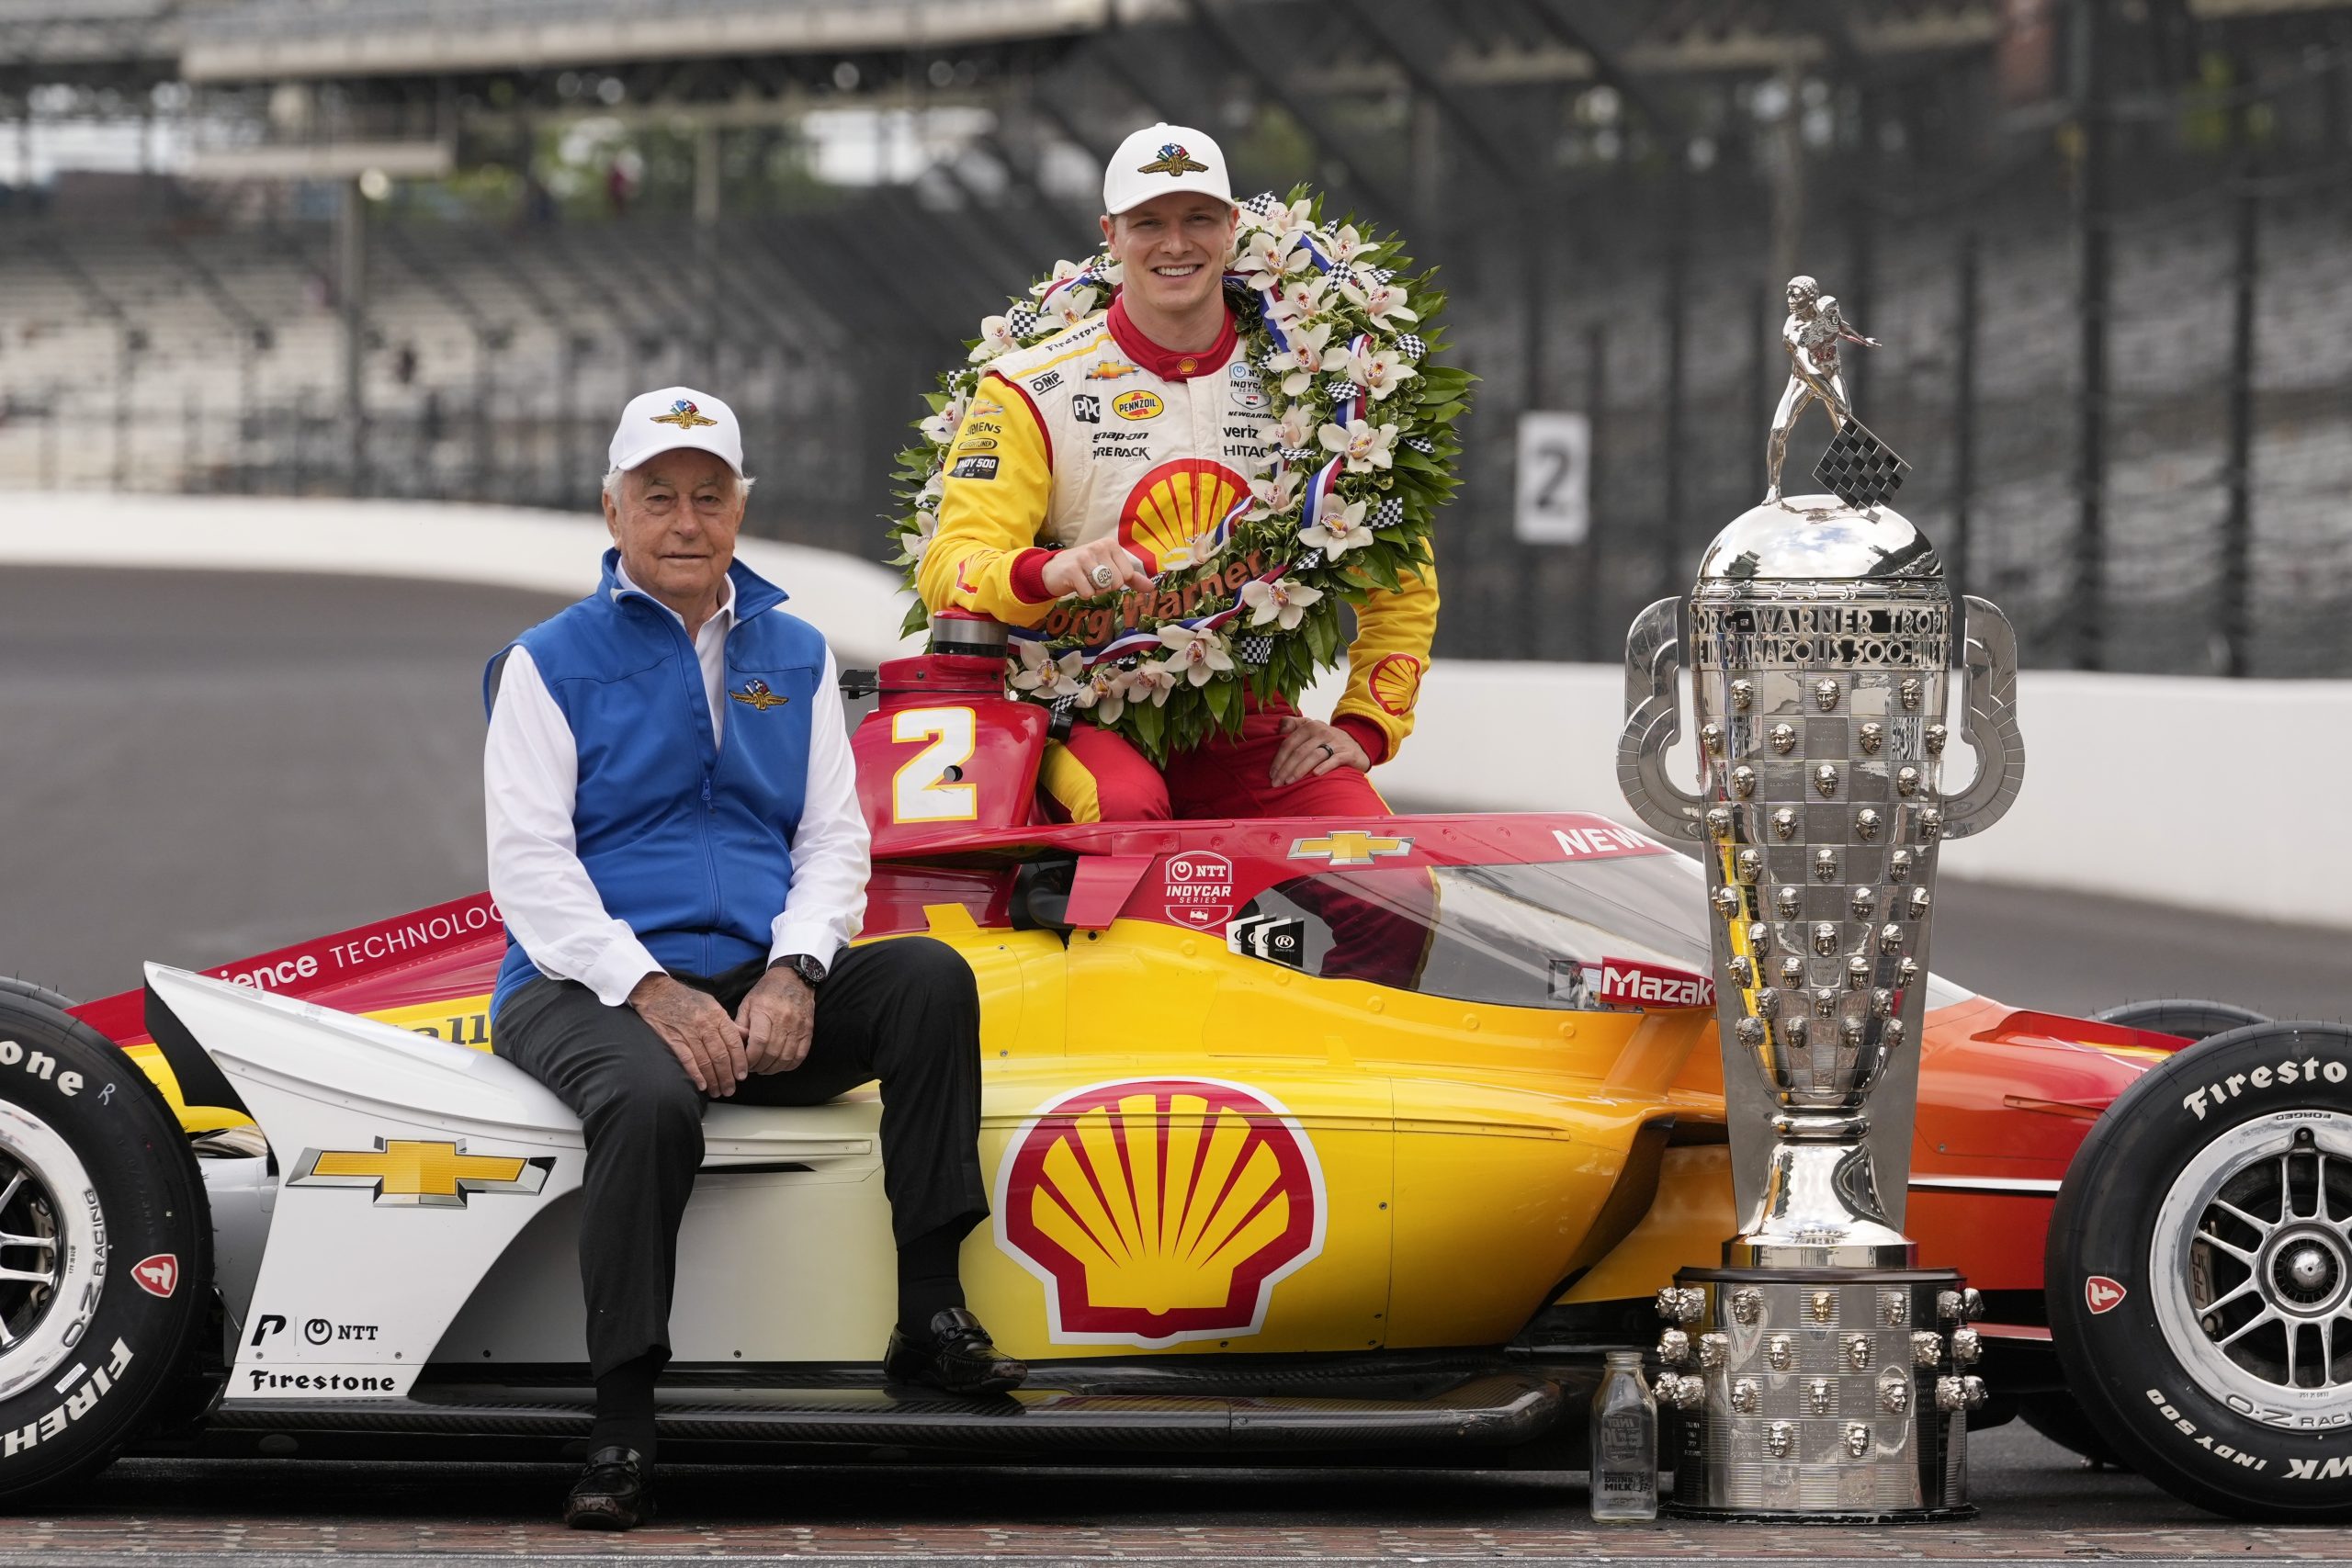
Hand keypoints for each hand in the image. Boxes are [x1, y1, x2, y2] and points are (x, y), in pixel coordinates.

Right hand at [627, 972, 746, 1096]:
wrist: (656, 992)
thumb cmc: (686, 999)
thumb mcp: (711, 1004)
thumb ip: (726, 1022)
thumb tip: (744, 1036)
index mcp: (717, 1015)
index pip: (733, 1042)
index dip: (739, 1061)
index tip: (742, 1075)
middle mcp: (705, 1024)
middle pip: (721, 1055)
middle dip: (727, 1076)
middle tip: (730, 1090)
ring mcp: (688, 1032)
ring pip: (706, 1061)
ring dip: (713, 1079)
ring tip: (717, 1091)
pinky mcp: (673, 1039)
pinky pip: (687, 1060)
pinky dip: (696, 1074)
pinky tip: (702, 1085)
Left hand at [736, 964, 815, 1074]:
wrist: (794, 978)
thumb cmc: (767, 991)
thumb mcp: (748, 1003)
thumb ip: (740, 1024)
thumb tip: (734, 1045)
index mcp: (765, 1011)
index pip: (758, 1042)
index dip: (750, 1058)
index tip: (743, 1063)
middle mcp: (783, 1020)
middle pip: (771, 1053)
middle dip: (759, 1066)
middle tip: (752, 1068)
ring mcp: (798, 1026)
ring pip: (785, 1057)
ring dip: (773, 1068)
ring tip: (764, 1068)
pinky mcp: (808, 1031)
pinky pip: (800, 1055)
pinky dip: (789, 1065)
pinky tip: (779, 1066)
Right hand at [1040, 538, 1150, 598]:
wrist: (1053, 570)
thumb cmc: (1084, 568)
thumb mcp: (1109, 567)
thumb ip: (1131, 577)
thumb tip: (1151, 587)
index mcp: (1110, 545)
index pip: (1127, 574)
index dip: (1116, 581)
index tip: (1103, 575)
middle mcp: (1098, 547)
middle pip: (1116, 582)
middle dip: (1105, 587)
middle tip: (1092, 579)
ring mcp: (1084, 557)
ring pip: (1103, 588)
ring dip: (1094, 591)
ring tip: (1084, 581)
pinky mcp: (1072, 569)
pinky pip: (1088, 593)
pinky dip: (1083, 594)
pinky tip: (1076, 584)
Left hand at [1271, 716, 1368, 788]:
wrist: (1356, 744)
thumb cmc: (1325, 739)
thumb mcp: (1310, 727)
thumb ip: (1292, 724)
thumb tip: (1280, 730)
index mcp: (1309, 726)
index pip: (1289, 743)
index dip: (1279, 759)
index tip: (1272, 773)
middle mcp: (1322, 731)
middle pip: (1299, 751)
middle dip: (1286, 768)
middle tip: (1277, 782)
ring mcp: (1336, 742)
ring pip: (1314, 756)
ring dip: (1300, 770)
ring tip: (1289, 782)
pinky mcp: (1348, 753)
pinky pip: (1334, 760)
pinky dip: (1324, 767)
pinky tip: (1315, 775)